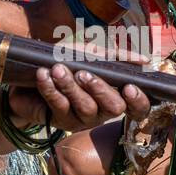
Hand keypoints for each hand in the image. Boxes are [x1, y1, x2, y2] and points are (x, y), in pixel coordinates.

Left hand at [7, 64, 150, 132]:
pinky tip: (44, 75)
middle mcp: (103, 110)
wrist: (32, 74)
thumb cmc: (67, 61)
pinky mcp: (62, 121)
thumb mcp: (90, 53)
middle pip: (113, 108)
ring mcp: (83, 118)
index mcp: (115, 94)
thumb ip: (114, 56)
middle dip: (100, 89)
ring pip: (85, 107)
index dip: (138, 101)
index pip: (138, 107)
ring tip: (58, 68)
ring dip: (71, 86)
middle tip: (84, 73)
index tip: (129, 87)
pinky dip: (50, 88)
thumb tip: (143, 61)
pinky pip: (59, 106)